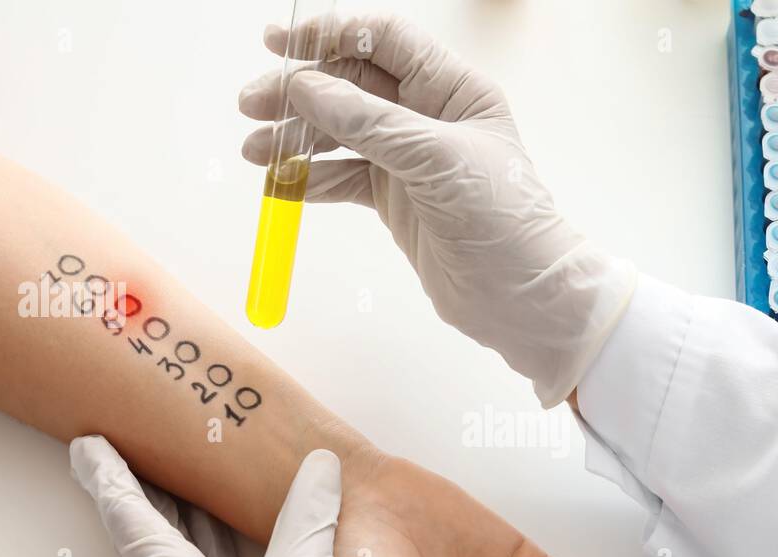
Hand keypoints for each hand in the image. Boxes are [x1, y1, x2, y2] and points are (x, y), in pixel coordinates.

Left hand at [69, 436, 389, 556]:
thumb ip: (307, 519)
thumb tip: (319, 468)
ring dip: (179, 518)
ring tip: (184, 480)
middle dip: (141, 492)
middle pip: (147, 537)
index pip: (128, 520)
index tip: (86, 446)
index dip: (108, 479)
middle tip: (134, 451)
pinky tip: (235, 538)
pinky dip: (211, 547)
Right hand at [238, 13, 635, 406]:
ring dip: (296, 140)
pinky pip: (343, 179)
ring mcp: (411, 160)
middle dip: (300, 93)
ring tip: (256, 154)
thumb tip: (306, 88)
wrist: (524, 300)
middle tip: (252, 106)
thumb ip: (369, 122)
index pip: (385, 41)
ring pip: (341, 134)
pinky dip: (311, 182)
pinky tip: (279, 187)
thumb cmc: (503, 221)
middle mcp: (431, 117)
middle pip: (351, 86)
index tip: (279, 43)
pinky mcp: (396, 201)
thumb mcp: (436, 160)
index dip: (332, 35)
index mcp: (454, 90)